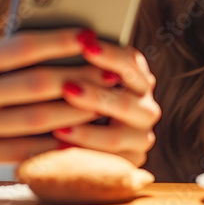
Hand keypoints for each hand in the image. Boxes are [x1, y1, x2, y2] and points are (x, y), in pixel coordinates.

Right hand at [0, 28, 107, 182]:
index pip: (22, 45)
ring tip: (105, 104)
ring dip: (76, 112)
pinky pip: (22, 152)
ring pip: (36, 119)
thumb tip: (43, 43)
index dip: (61, 39)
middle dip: (81, 78)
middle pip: (37, 83)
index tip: (91, 34)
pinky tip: (77, 140)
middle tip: (113, 73)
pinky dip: (53, 145)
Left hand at [51, 30, 160, 166]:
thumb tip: (65, 40)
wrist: (76, 142)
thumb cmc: (74, 94)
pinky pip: (106, 164)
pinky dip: (82, 157)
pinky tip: (60, 151)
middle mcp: (145, 108)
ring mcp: (139, 138)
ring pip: (116, 138)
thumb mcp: (82, 75)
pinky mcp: (128, 163)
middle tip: (68, 88)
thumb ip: (81, 62)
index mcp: (138, 78)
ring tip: (58, 127)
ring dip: (86, 132)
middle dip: (95, 96)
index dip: (110, 54)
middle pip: (127, 103)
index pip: (131, 63)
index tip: (86, 45)